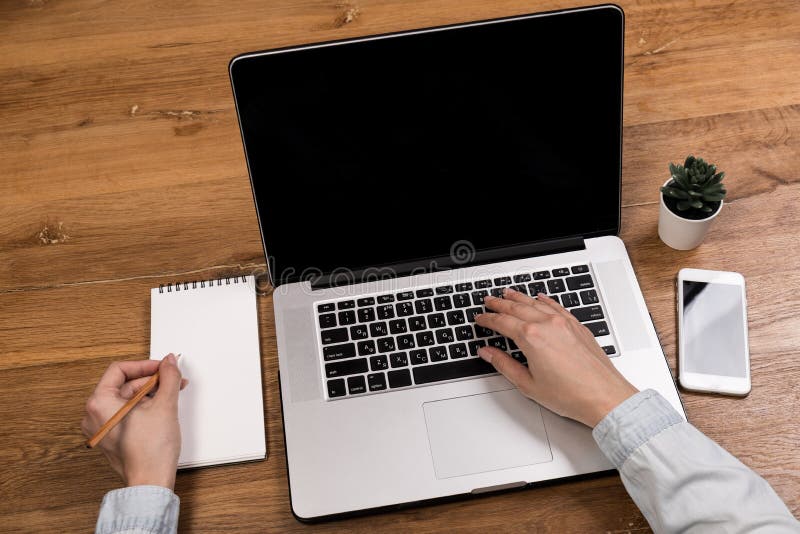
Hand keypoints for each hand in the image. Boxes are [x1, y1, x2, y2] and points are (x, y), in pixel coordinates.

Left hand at [82, 355, 187, 488]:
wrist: (151, 480)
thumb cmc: (150, 451)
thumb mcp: (164, 405)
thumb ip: (168, 377)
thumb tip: (169, 362)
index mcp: (99, 403)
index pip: (120, 370)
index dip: (145, 365)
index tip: (162, 367)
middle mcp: (94, 415)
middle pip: (124, 384)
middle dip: (151, 381)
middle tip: (171, 380)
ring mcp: (101, 427)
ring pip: (126, 398)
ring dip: (150, 393)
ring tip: (170, 395)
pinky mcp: (110, 436)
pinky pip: (126, 412)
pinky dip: (143, 406)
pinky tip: (161, 407)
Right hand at [475, 289, 637, 426]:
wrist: (604, 396)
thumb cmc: (571, 395)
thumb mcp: (528, 384)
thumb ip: (504, 365)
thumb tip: (488, 353)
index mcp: (531, 338)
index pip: (502, 322)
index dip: (487, 319)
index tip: (480, 318)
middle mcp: (547, 324)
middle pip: (516, 308)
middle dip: (499, 304)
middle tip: (488, 301)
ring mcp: (564, 323)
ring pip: (535, 303)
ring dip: (519, 297)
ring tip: (507, 293)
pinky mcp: (577, 326)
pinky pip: (556, 306)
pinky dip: (544, 300)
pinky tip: (539, 297)